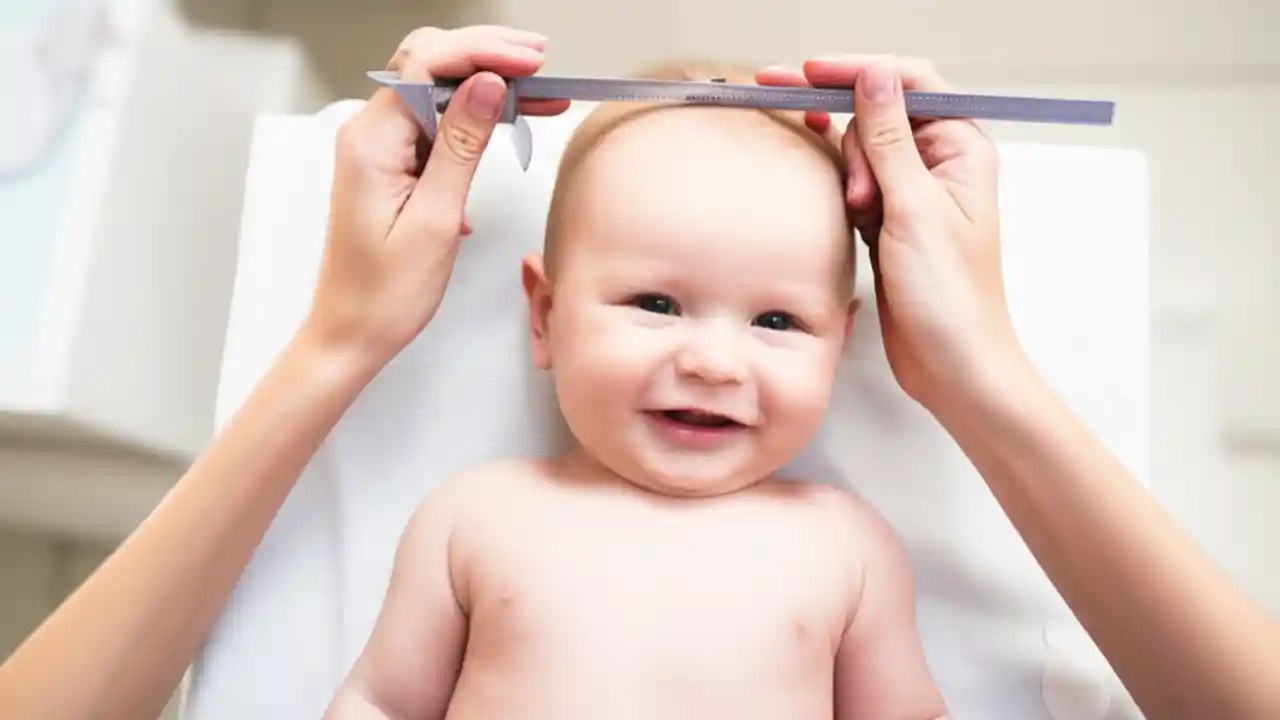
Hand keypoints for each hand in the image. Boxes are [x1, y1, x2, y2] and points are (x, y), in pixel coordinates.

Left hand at [305, 25, 569, 368]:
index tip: (530, 61)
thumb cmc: (384, 292)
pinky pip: (435, 122)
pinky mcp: (393, 164)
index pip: (427, 64)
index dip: (482, 53)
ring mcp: (380, 147)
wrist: (352, 331)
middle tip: (540, 63)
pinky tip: (508, 122)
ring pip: (436, 90)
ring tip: (539, 90)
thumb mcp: (435, 219)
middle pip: (429, 63)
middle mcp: (369, 134)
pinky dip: (474, 116)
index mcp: (371, 142)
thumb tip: (488, 87)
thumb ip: (462, 146)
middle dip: (486, 55)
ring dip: (486, 84)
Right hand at [757, 58, 1020, 410]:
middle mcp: (939, 164)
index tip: (810, 70)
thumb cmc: (951, 298)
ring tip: (864, 217)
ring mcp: (911, 193)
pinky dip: (843, 193)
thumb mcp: (916, 209)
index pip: (909, 84)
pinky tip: (845, 206)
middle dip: (856, 144)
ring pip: (861, 152)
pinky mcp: (888, 222)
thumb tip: (874, 77)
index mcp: (962, 149)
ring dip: (851, 176)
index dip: (859, 72)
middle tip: (855, 189)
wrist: (952, 365)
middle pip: (878, 115)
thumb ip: (890, 138)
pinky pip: (854, 185)